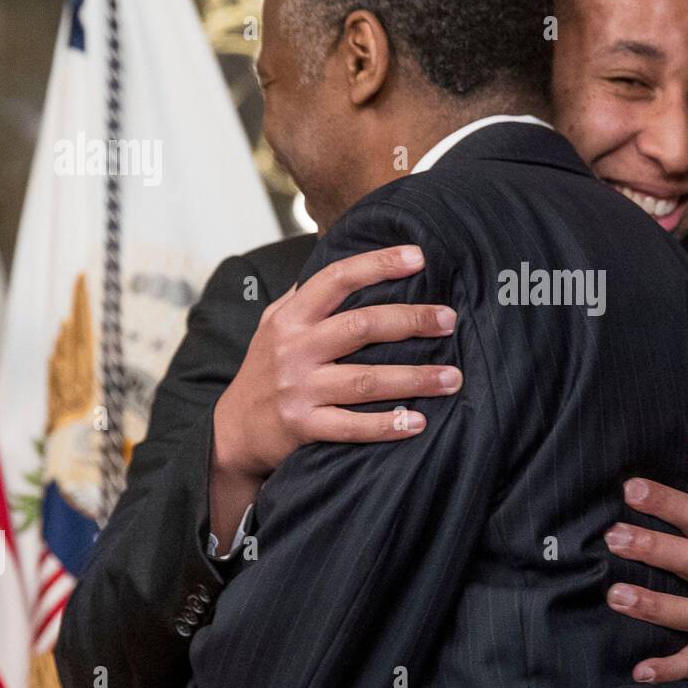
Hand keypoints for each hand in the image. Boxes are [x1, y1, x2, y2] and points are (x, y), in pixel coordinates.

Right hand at [209, 245, 460, 543]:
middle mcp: (293, 349)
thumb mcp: (274, 324)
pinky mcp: (302, 427)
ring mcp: (298, 389)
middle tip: (449, 319)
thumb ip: (308, 297)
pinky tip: (418, 421)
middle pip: (360, 327)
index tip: (419, 257)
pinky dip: (387, 425)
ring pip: (366, 381)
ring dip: (415, 379)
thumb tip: (353, 260)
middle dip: (411, 321)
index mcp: (290, 318)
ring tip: (453, 377)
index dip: (378, 264)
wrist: (233, 431)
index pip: (336, 279)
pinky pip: (352, 427)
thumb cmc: (267, 370)